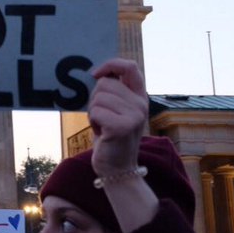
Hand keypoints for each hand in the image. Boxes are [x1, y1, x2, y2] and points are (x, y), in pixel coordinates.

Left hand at [87, 58, 148, 179]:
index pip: (129, 67)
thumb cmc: (111, 135)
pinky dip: (92, 122)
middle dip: (95, 99)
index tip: (95, 74)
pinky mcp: (123, 127)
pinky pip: (96, 112)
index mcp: (140, 96)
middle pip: (104, 84)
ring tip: (103, 126)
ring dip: (93, 112)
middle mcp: (141, 104)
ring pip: (98, 98)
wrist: (117, 168)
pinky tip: (102, 133)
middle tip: (103, 117)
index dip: (110, 65)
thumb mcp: (117, 109)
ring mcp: (135, 116)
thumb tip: (97, 73)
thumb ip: (114, 91)